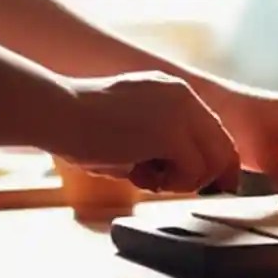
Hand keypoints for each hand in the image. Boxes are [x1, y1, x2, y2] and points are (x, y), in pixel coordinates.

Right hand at [52, 72, 240, 192]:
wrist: (55, 113)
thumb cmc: (80, 125)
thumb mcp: (132, 123)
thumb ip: (161, 140)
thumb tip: (187, 173)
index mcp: (174, 90)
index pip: (213, 128)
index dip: (214, 159)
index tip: (212, 182)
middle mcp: (184, 96)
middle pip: (222, 145)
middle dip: (209, 175)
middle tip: (179, 187)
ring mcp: (180, 114)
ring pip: (212, 161)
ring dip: (184, 181)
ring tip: (148, 179)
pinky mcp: (171, 135)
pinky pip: (194, 171)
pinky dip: (173, 183)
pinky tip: (140, 178)